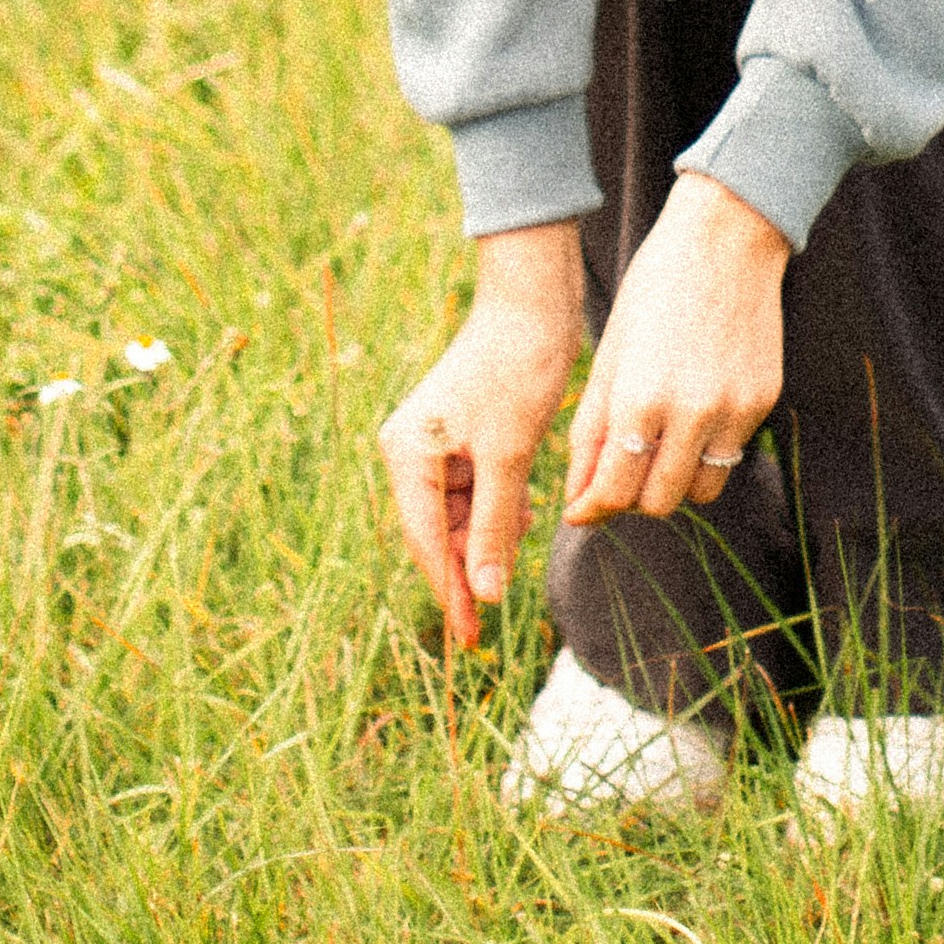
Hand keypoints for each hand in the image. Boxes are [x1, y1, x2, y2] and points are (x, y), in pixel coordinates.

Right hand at [379, 227, 585, 649]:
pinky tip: (521, 520)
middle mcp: (410, 451)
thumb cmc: (517, 371)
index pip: (425, 542)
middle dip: (467, 569)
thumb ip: (494, 527)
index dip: (449, 592)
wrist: (535, 305)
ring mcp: (435, 444)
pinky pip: (473, 493)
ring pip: (457, 516)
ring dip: (486, 539)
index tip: (470, 637)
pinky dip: (496, 512)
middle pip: (436, 534)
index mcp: (407, 453)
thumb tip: (485, 593)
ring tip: (517, 552)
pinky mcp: (461, 437)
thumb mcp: (509, 456)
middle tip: (490, 623)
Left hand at [561, 171, 786, 532]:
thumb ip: (592, 430)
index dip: (592, 507)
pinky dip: (707, 451)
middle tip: (619, 473)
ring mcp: (735, 410)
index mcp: (639, 398)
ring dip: (674, 482)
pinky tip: (693, 414)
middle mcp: (691, 413)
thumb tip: (580, 498)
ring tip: (658, 447)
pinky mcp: (764, 401)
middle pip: (657, 503)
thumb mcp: (610, 355)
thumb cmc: (654, 288)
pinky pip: (732, 456)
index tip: (582, 509)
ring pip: (701, 492)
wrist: (726, 237)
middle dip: (631, 497)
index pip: (614, 491)